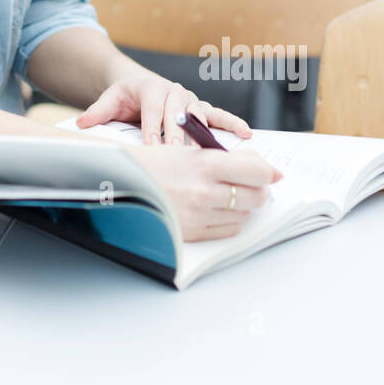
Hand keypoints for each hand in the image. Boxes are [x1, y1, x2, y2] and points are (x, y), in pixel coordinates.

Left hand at [76, 62, 251, 145]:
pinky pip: (219, 115)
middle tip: (181, 156)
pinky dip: (232, 123)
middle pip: (178, 115)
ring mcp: (189, 99)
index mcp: (151, 88)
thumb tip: (82, 123)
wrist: (138, 85)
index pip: (153, 111)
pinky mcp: (201, 108)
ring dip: (205, 134)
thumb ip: (97, 112)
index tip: (153, 149)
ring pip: (199, 116)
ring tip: (211, 154)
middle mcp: (173, 91)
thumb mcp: (109, 101)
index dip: (153, 130)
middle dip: (179, 136)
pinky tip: (246, 134)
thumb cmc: (124, 97)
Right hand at [130, 145, 282, 241]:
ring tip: (222, 193)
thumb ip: (227, 159)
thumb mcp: (188, 151)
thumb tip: (266, 170)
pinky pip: (228, 230)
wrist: (116, 185)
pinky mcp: (193, 233)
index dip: (266, 172)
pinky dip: (228, 220)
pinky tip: (214, 208)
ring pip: (244, 214)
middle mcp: (205, 191)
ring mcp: (200, 215)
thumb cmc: (150, 164)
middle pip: (256, 195)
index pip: (258, 172)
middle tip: (246, 183)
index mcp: (204, 164)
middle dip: (257, 189)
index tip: (267, 172)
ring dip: (241, 204)